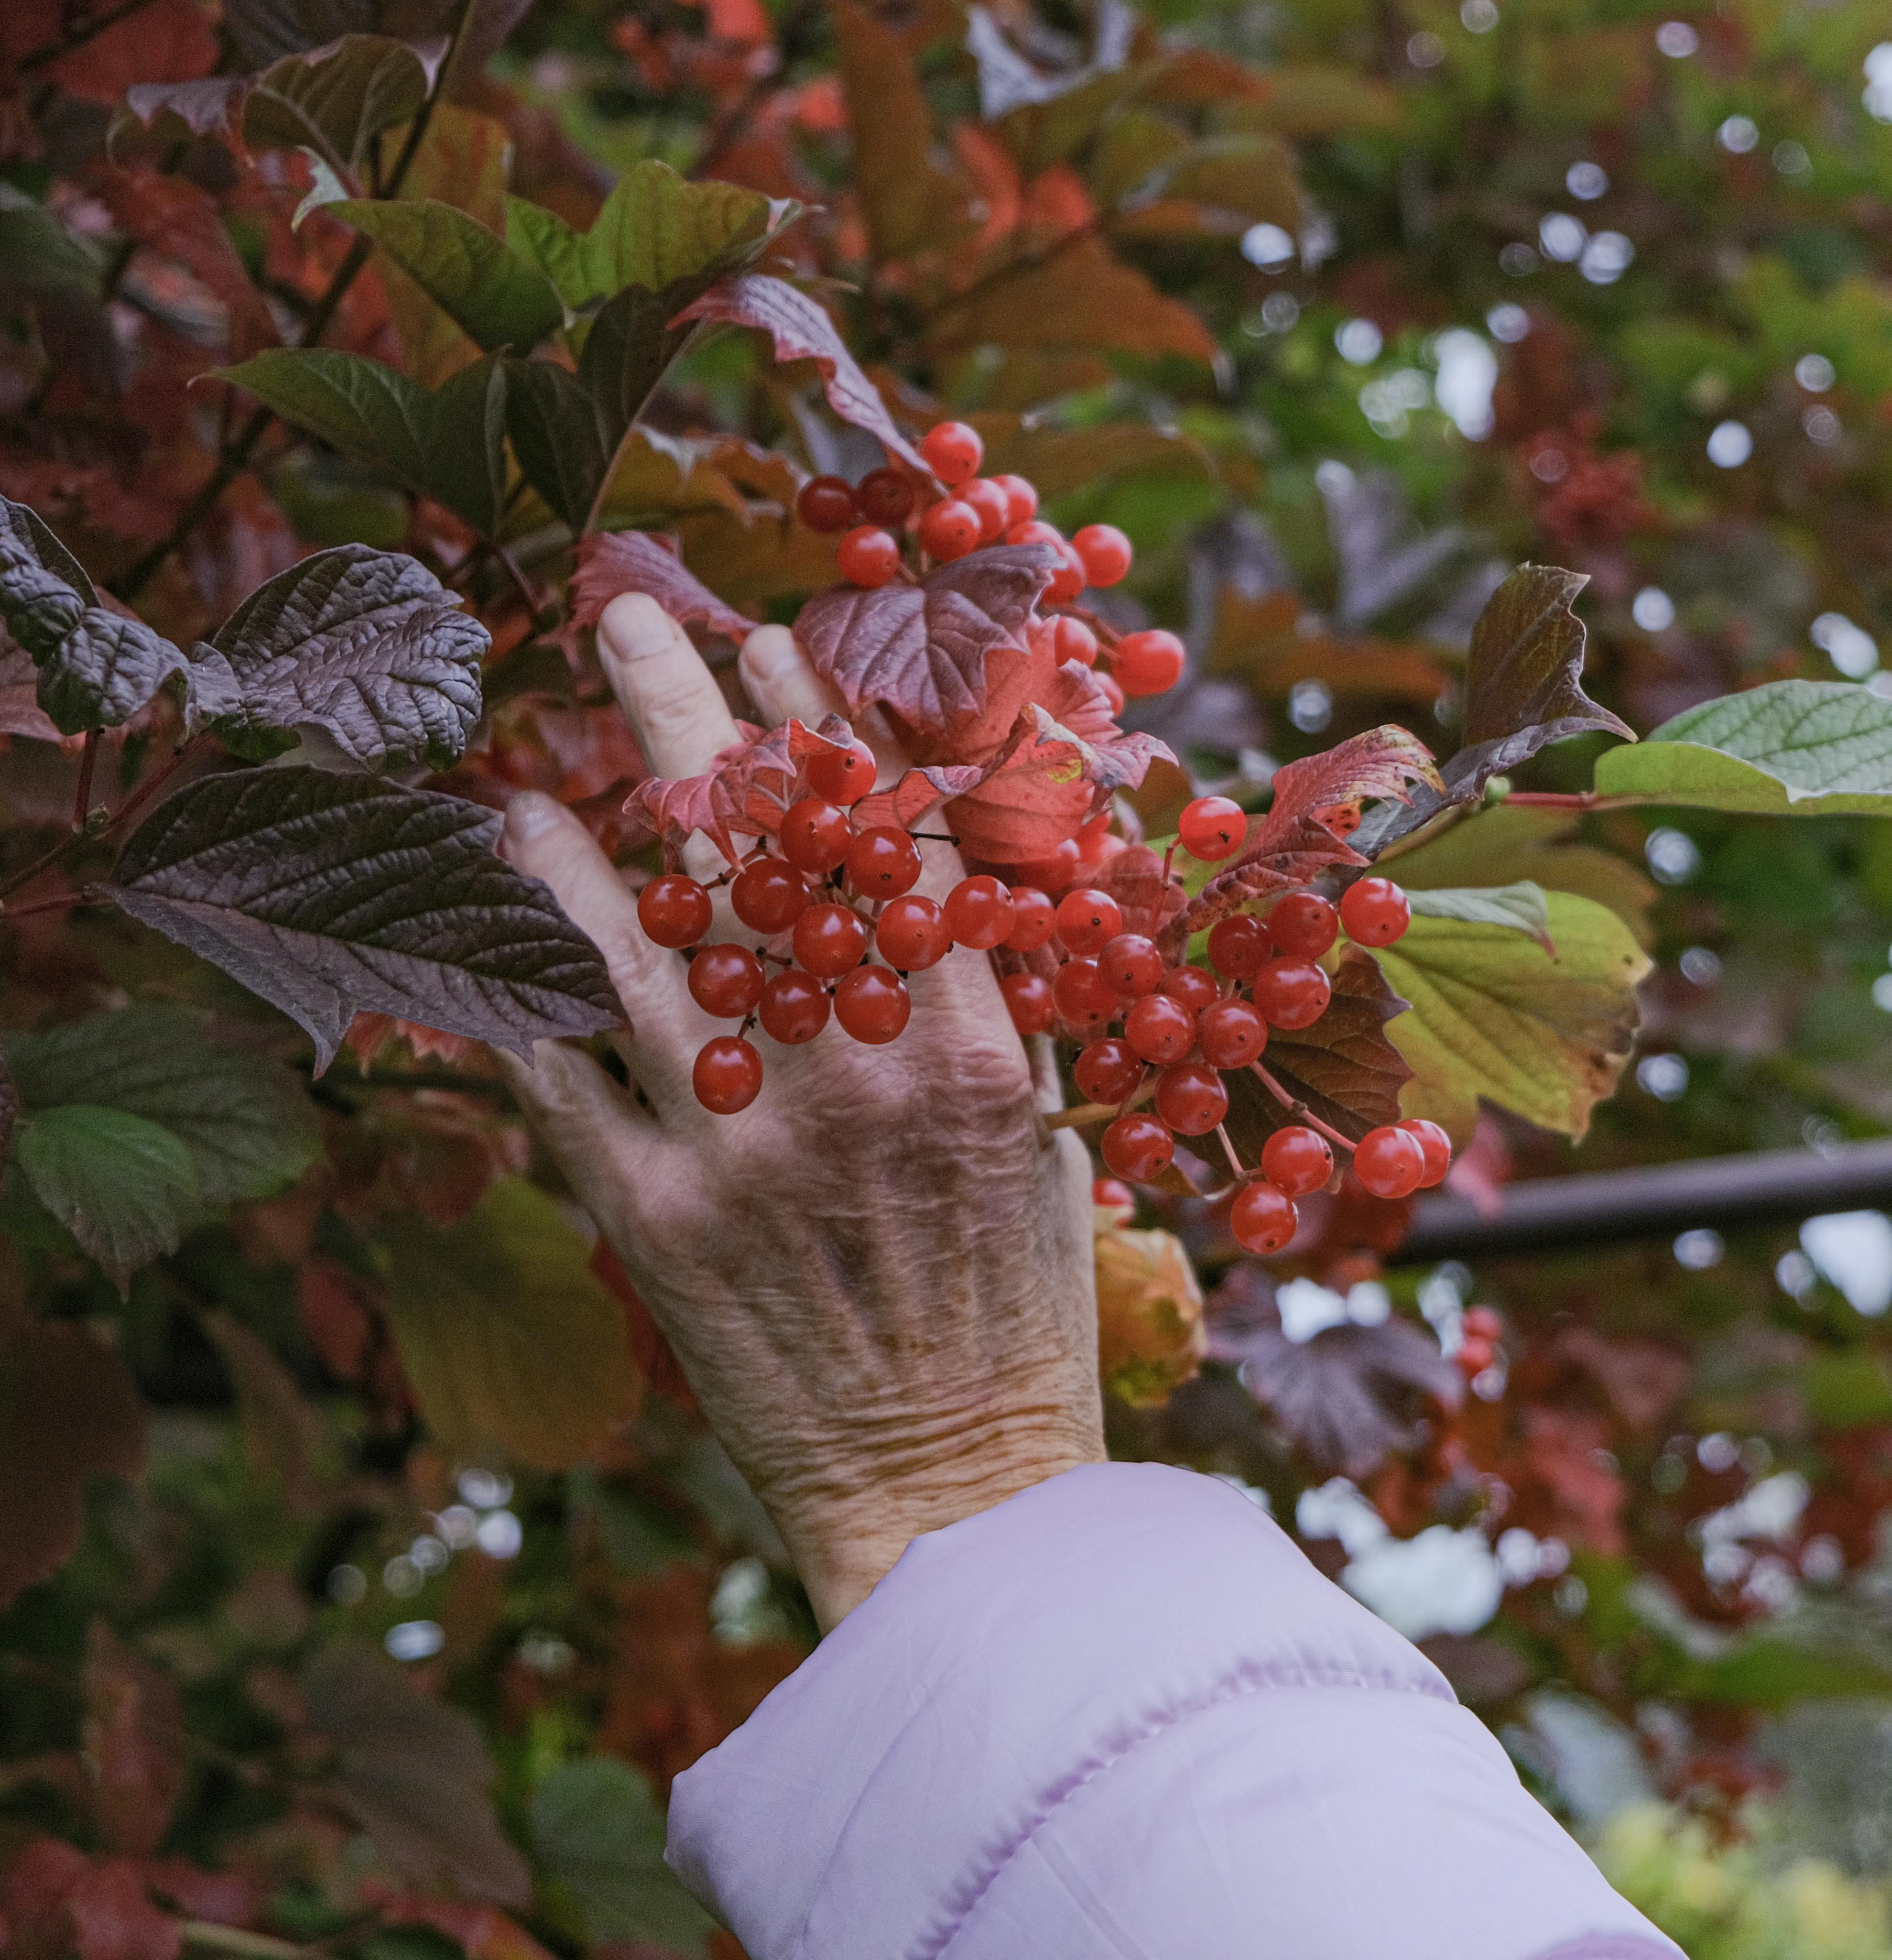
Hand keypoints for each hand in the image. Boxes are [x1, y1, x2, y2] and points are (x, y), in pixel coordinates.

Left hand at [496, 594, 1103, 1628]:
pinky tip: (499, 902)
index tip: (790, 644)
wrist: (957, 1498)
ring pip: (643, 949)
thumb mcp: (1052, 1151)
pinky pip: (570, 1078)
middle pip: (758, 856)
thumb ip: (997, 1018)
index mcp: (971, 1059)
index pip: (892, 847)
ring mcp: (742, 1154)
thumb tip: (945, 883)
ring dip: (580, 831)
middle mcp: (855, 1086)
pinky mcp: (654, 1227)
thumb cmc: (1019, 1322)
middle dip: (687, 714)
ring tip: (535, 749)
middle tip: (630, 608)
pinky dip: (525, 981)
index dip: (832, 732)